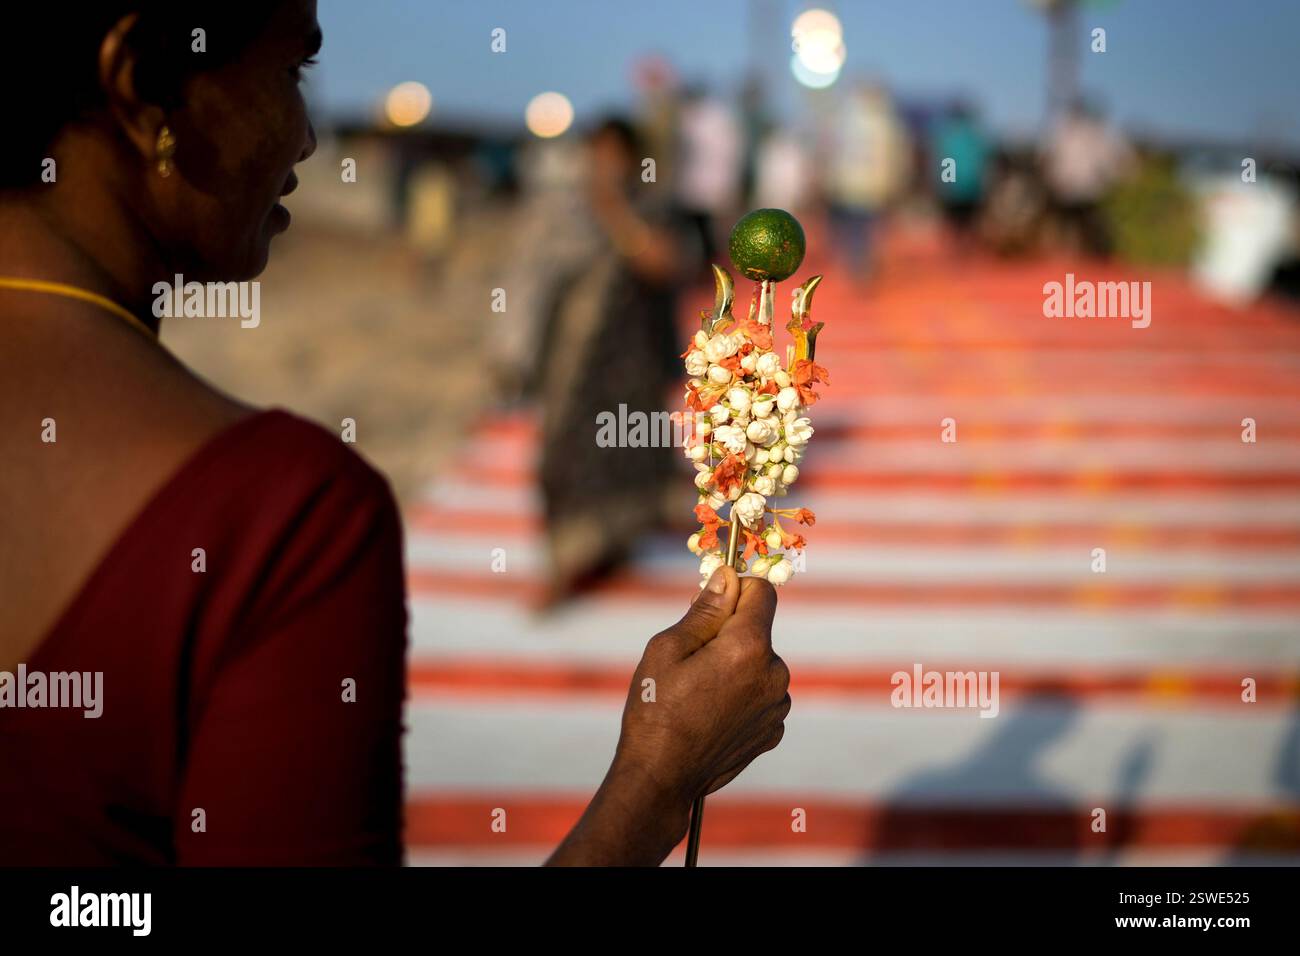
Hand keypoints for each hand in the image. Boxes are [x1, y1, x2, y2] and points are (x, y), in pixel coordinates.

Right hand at [543, 566, 788, 864]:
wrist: (662, 777)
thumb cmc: (655, 709)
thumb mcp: (667, 648)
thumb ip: (705, 610)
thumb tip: (728, 576)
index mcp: (749, 647)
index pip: (762, 591)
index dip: (736, 590)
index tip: (711, 604)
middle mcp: (774, 674)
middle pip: (758, 630)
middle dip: (730, 635)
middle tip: (691, 662)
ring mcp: (777, 705)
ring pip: (760, 664)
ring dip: (736, 667)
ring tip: (699, 694)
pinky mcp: (773, 730)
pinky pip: (761, 695)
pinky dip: (741, 697)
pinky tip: (711, 715)